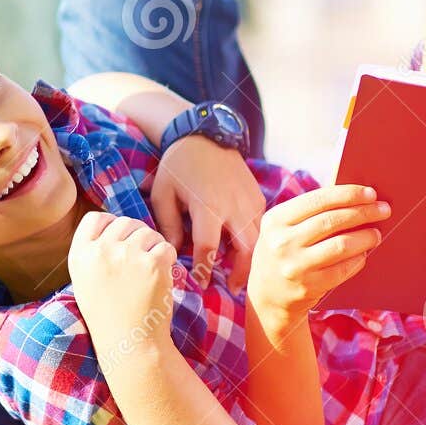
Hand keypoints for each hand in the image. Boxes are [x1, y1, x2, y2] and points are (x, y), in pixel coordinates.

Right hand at [68, 212, 177, 352]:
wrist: (130, 344)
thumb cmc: (110, 315)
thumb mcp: (86, 281)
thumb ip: (95, 252)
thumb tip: (116, 225)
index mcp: (80, 255)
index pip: (95, 218)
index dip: (110, 225)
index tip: (120, 241)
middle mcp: (101, 252)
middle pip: (124, 222)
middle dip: (136, 236)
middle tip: (140, 260)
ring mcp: (127, 256)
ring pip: (148, 232)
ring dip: (154, 246)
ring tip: (150, 271)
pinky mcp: (153, 264)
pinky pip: (166, 246)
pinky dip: (168, 259)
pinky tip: (162, 277)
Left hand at [150, 136, 264, 292]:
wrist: (205, 135)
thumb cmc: (178, 166)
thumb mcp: (163, 193)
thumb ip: (168, 225)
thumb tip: (175, 252)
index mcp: (207, 205)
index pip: (208, 247)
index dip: (204, 270)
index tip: (200, 284)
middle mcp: (233, 205)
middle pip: (246, 249)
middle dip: (240, 272)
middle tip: (232, 289)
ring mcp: (250, 201)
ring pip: (259, 240)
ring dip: (251, 260)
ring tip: (240, 276)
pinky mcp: (258, 197)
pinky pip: (262, 226)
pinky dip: (257, 242)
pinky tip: (246, 253)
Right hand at [246, 184, 387, 327]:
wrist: (268, 297)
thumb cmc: (284, 253)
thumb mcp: (283, 229)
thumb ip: (310, 213)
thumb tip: (355, 198)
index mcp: (275, 220)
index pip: (318, 200)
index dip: (348, 194)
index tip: (370, 193)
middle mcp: (282, 242)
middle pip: (332, 220)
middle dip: (363, 212)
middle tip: (383, 210)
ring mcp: (295, 266)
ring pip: (341, 245)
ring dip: (365, 237)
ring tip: (376, 234)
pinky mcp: (309, 286)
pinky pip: (343, 268)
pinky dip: (358, 259)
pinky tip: (364, 253)